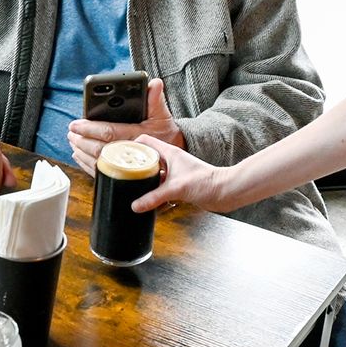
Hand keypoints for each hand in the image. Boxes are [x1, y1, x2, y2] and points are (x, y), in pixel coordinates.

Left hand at [68, 80, 183, 174]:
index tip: (75, 124)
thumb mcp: (162, 114)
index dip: (90, 129)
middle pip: (99, 149)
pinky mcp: (121, 173)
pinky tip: (79, 155)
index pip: (109, 132)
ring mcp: (125, 165)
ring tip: (73, 141)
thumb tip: (155, 83)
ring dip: (81, 151)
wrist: (170, 155)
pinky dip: (86, 164)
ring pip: (97, 162)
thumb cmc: (165, 133)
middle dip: (81, 140)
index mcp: (138, 136)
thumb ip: (156, 98)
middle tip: (71, 132)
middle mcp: (130, 152)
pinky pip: (100, 171)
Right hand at [129, 134, 243, 213]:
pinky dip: (154, 191)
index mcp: (170, 153)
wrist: (225, 192)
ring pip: (154, 173)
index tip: (120, 154)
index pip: (146, 141)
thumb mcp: (176, 188)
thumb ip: (154, 197)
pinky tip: (148, 200)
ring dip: (144, 179)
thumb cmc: (207, 182)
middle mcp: (172, 161)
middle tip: (122, 172)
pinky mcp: (179, 184)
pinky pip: (161, 186)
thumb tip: (136, 205)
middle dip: (135, 165)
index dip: (132, 145)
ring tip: (131, 185)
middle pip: (147, 158)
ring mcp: (175, 172)